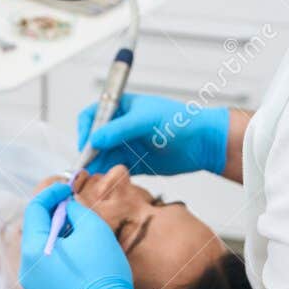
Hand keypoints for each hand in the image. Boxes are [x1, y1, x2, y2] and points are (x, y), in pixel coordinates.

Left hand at [19, 182, 143, 288]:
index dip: (51, 193)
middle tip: (73, 206)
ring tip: (78, 229)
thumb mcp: (92, 229)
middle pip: (34, 229)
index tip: (67, 188)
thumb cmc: (102, 273)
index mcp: (32, 249)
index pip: (35, 209)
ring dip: (56, 234)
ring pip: (40, 248)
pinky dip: (57, 253)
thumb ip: (75, 210)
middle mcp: (26, 268)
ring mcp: (33, 286)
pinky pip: (45, 267)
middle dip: (53, 214)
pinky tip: (78, 253)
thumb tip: (66, 206)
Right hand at [77, 93, 228, 176]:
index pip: (93, 115)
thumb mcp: (146, 120)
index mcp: (122, 108)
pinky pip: (116, 169)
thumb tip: (94, 139)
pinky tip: (108, 181)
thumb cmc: (179, 121)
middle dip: (89, 152)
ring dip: (97, 166)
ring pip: (104, 156)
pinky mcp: (136, 163)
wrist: (203, 142)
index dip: (86, 128)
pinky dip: (110, 175)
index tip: (87, 144)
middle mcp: (122, 126)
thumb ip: (119, 130)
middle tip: (86, 167)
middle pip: (95, 138)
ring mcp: (128, 145)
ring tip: (94, 178)